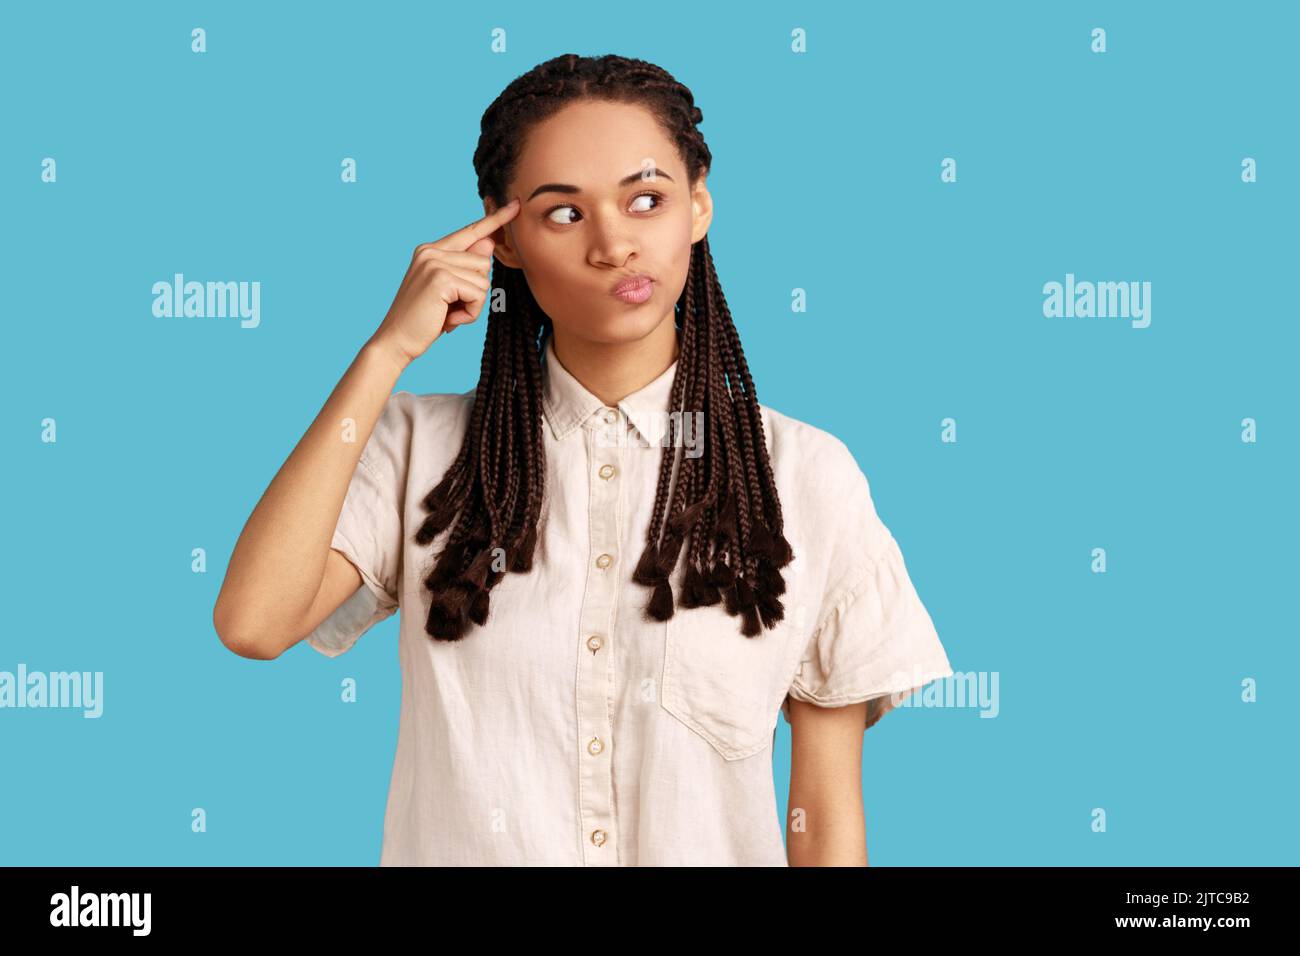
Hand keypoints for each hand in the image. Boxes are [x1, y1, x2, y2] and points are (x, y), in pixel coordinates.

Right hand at [368, 197, 520, 367]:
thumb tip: (489, 242)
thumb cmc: (424, 320)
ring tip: (447, 314)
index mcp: (431, 250)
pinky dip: (469, 313)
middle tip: (450, 309)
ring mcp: (434, 262)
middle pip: (483, 263)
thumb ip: (466, 268)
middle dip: (475, 292)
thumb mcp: (449, 292)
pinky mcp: (441, 279)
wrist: (396, 341)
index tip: (515, 205)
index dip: (494, 219)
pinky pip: (478, 294)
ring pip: (483, 280)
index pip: (470, 231)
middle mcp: (431, 251)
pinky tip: (449, 320)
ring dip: (472, 305)